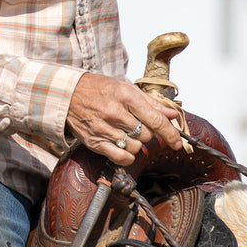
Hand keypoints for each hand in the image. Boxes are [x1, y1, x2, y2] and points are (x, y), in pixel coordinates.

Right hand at [65, 72, 183, 165]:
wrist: (68, 94)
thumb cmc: (99, 89)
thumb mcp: (125, 88)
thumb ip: (150, 103)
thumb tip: (172, 114)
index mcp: (125, 96)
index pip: (155, 119)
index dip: (170, 133)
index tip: (178, 143)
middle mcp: (115, 113)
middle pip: (146, 135)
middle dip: (146, 132)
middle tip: (136, 124)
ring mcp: (105, 129)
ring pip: (136, 148)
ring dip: (136, 144)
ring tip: (125, 132)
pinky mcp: (95, 142)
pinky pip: (122, 158)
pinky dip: (127, 156)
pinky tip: (123, 146)